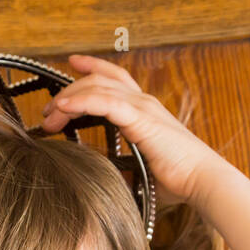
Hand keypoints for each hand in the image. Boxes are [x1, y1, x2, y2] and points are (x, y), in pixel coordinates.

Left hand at [40, 53, 222, 206]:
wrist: (201, 180)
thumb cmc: (177, 180)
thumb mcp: (141, 171)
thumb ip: (121, 170)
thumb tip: (101, 183)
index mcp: (144, 111)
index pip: (114, 78)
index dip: (92, 69)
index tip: (71, 66)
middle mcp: (143, 103)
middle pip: (99, 81)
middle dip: (70, 90)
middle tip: (48, 109)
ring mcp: (142, 108)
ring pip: (98, 87)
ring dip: (69, 97)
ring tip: (50, 113)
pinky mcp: (140, 118)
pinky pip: (104, 101)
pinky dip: (81, 101)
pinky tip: (65, 107)